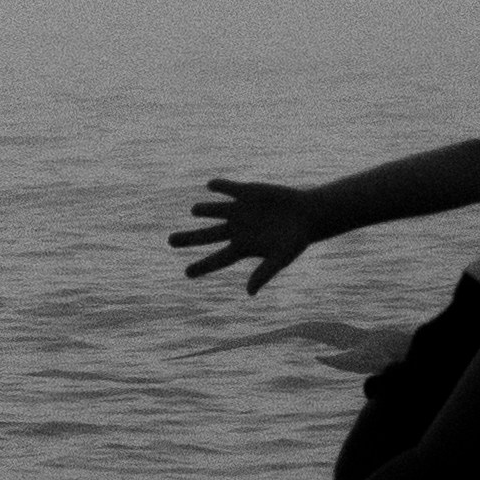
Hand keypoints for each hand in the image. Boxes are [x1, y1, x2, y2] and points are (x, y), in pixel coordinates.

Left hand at [172, 177, 317, 292]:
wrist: (308, 214)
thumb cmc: (296, 240)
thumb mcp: (281, 259)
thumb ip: (264, 274)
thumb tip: (249, 293)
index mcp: (242, 247)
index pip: (216, 260)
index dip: (201, 267)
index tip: (186, 273)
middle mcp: (236, 229)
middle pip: (206, 236)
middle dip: (188, 238)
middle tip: (170, 240)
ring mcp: (240, 210)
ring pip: (212, 210)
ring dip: (203, 209)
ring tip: (196, 211)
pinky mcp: (247, 193)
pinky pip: (227, 188)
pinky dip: (219, 186)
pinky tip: (211, 186)